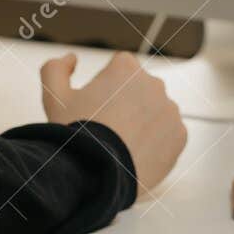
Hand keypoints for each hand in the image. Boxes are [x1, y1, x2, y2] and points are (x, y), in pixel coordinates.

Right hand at [40, 51, 186, 196]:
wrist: (97, 173)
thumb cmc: (75, 133)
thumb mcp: (54, 96)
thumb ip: (56, 68)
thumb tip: (71, 59)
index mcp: (125, 67)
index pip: (118, 69)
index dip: (103, 88)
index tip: (95, 108)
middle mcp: (153, 83)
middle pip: (138, 89)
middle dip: (126, 103)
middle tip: (107, 128)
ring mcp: (170, 109)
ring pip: (155, 112)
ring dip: (142, 122)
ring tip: (121, 144)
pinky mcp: (180, 135)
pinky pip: (168, 134)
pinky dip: (155, 142)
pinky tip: (135, 154)